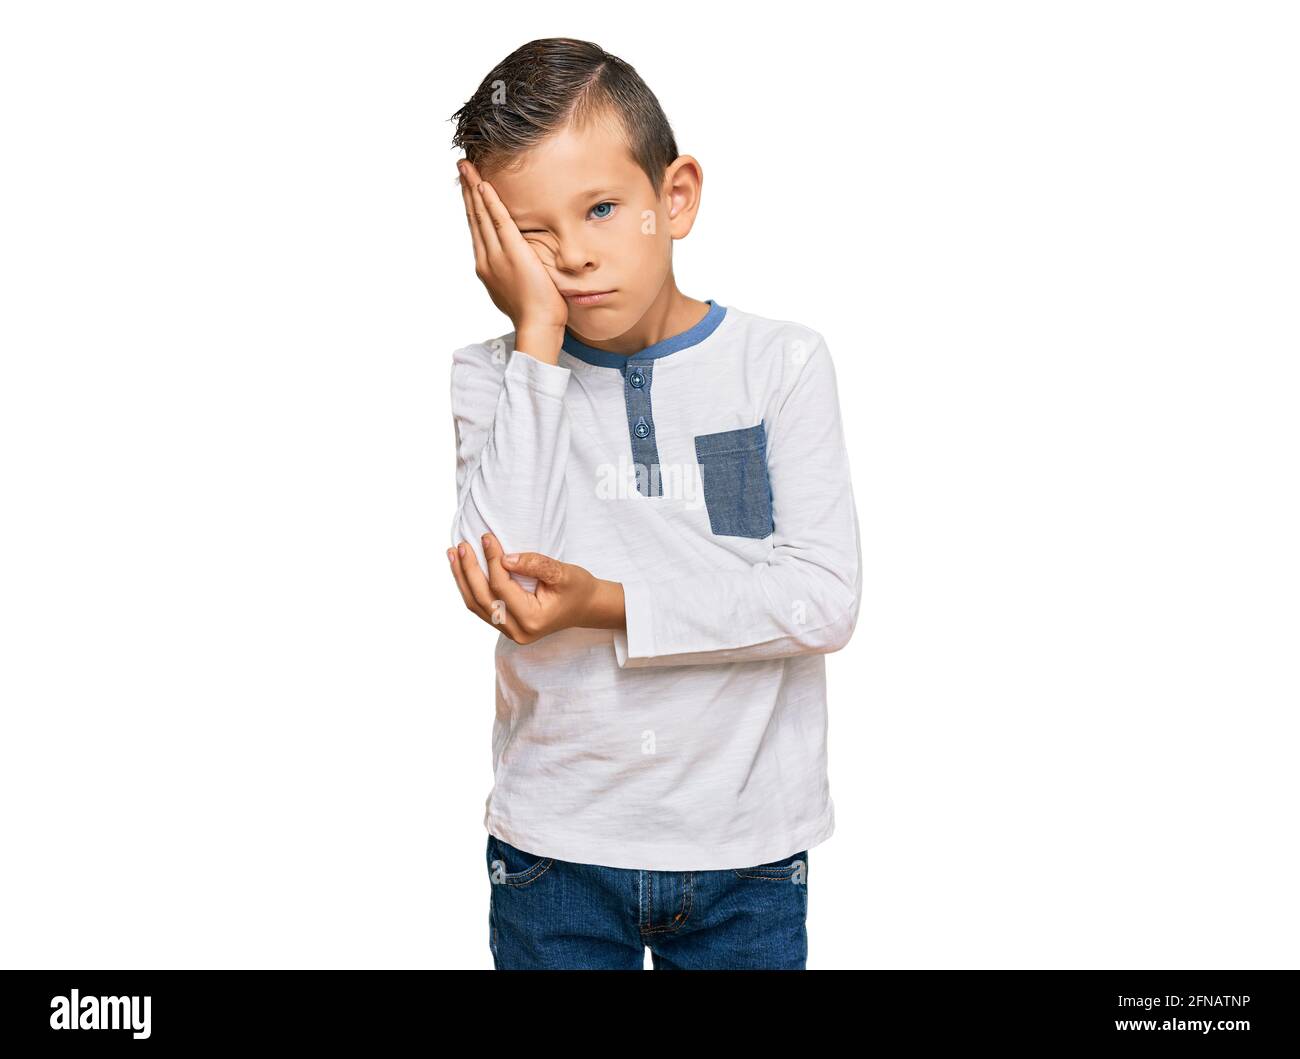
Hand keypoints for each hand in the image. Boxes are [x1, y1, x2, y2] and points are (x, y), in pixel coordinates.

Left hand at [447, 531, 624, 644]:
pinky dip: (470, 587)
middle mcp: (518, 631)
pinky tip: (463, 569)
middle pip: (482, 599)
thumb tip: (505, 558)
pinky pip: (482, 607)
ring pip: (477, 605)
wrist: (587, 607)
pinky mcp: (507, 626)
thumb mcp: (562, 573)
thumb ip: (535, 564)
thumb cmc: (578, 588)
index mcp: (532, 619)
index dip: (491, 560)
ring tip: (454, 554)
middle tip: (461, 545)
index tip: (487, 537)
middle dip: (469, 570)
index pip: (501, 587)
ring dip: (463, 579)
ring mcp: (511, 632)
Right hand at [457, 158, 567, 343]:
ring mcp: (497, 256)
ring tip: (467, 167)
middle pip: (474, 217)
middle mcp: (486, 259)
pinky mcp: (513, 253)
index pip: (477, 229)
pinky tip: (483, 185)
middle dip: (467, 190)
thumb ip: (513, 272)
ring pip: (481, 215)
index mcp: (486, 267)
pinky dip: (490, 202)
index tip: (468, 186)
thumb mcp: (518, 289)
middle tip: (462, 166)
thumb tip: (517, 265)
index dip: (471, 206)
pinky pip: (499, 221)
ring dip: (473, 188)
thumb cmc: (534, 313)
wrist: (537, 326)